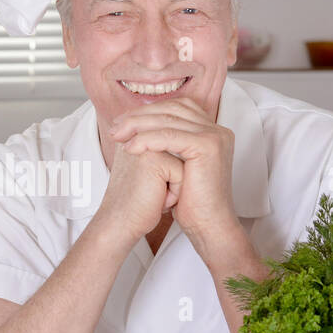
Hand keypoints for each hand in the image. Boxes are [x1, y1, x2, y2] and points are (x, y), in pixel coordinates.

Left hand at [107, 97, 239, 252]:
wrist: (208, 225)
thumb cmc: (191, 202)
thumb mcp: (176, 165)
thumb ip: (165, 144)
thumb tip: (137, 126)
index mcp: (212, 130)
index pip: (175, 107)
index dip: (147, 111)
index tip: (121, 123)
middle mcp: (217, 129)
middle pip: (172, 109)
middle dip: (139, 116)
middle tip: (115, 128)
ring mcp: (215, 136)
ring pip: (168, 120)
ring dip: (138, 125)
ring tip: (117, 136)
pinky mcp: (208, 146)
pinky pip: (170, 136)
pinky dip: (147, 140)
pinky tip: (130, 148)